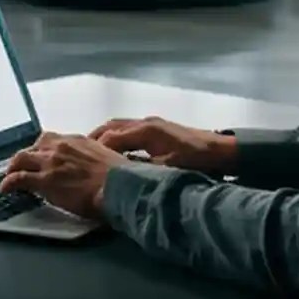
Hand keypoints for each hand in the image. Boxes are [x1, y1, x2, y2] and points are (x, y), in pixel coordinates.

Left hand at [0, 132, 126, 219]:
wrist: (119, 186)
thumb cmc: (120, 178)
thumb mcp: (108, 159)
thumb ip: (95, 159)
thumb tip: (95, 169)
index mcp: (79, 141)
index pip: (54, 139)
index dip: (45, 148)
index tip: (43, 155)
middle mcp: (62, 147)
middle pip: (35, 145)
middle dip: (27, 155)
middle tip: (24, 166)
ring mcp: (51, 162)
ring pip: (22, 158)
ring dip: (14, 167)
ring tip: (10, 176)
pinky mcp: (44, 180)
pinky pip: (18, 178)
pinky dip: (8, 183)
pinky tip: (5, 188)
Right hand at [88, 116, 236, 173]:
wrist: (219, 150)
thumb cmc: (194, 160)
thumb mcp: (167, 168)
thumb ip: (141, 169)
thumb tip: (118, 175)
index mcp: (145, 131)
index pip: (110, 137)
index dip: (95, 150)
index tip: (82, 163)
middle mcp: (145, 123)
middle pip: (110, 127)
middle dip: (93, 139)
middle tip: (78, 154)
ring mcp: (151, 123)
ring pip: (119, 125)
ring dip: (104, 136)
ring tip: (90, 152)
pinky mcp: (157, 128)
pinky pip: (129, 129)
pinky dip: (116, 137)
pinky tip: (114, 151)